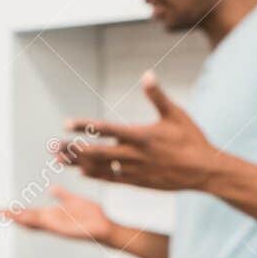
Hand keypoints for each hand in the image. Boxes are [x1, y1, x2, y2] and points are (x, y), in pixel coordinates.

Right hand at [0, 184, 114, 244]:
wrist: (105, 226)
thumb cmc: (91, 215)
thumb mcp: (73, 200)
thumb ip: (62, 195)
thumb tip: (51, 187)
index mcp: (52, 215)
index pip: (29, 213)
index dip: (14, 211)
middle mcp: (51, 221)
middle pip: (26, 218)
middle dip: (11, 216)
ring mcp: (56, 226)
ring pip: (34, 222)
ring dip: (20, 219)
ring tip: (6, 216)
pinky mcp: (64, 229)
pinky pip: (48, 225)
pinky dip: (37, 223)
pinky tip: (27, 219)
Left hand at [59, 71, 216, 191]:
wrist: (204, 171)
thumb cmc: (192, 139)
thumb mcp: (176, 114)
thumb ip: (157, 96)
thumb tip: (146, 75)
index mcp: (141, 135)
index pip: (106, 129)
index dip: (84, 126)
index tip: (66, 124)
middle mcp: (134, 155)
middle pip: (96, 152)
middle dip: (72, 149)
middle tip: (52, 146)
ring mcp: (135, 171)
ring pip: (101, 168)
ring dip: (78, 163)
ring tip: (58, 159)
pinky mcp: (138, 182)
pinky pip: (112, 179)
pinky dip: (95, 175)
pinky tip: (81, 173)